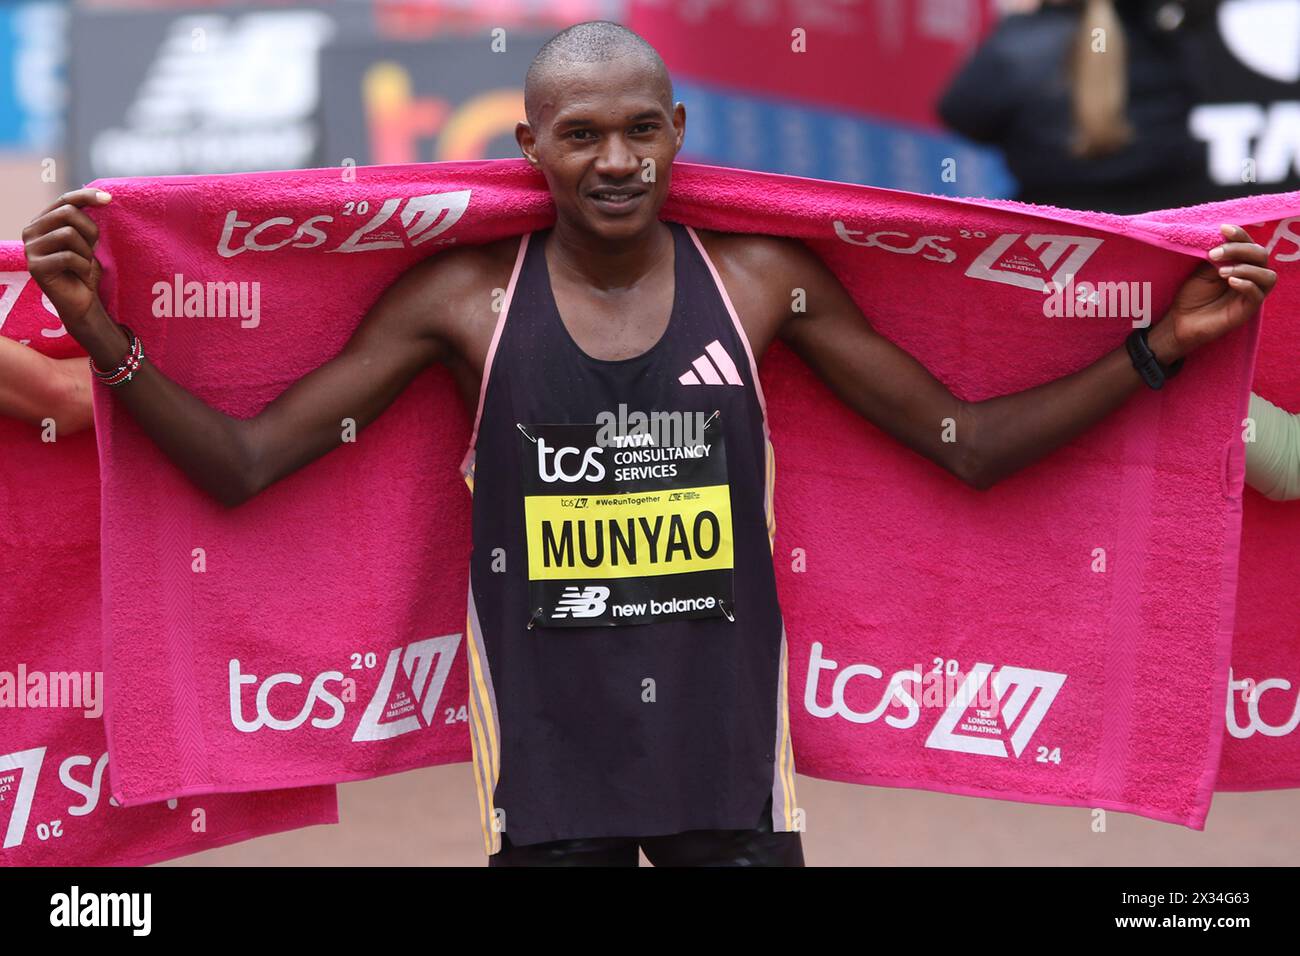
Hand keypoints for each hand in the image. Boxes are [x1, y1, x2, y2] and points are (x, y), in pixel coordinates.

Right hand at [22, 187, 112, 330]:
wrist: (82, 301)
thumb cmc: (84, 269)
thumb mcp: (87, 240)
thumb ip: (85, 219)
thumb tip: (102, 196)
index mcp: (42, 221)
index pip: (64, 200)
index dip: (86, 196)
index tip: (109, 199)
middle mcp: (31, 231)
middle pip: (68, 213)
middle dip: (90, 231)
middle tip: (92, 250)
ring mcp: (30, 249)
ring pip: (69, 234)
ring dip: (86, 252)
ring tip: (83, 265)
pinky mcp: (36, 267)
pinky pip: (69, 257)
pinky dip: (83, 267)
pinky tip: (80, 275)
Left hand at [1156, 224, 1276, 362]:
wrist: (1180, 320)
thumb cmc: (1192, 295)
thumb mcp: (1202, 270)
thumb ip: (1217, 256)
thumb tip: (1224, 237)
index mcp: (1241, 263)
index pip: (1250, 244)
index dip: (1240, 234)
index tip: (1223, 228)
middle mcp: (1251, 276)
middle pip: (1262, 256)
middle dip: (1239, 250)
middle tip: (1214, 254)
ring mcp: (1251, 293)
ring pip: (1268, 275)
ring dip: (1245, 268)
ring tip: (1221, 272)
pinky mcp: (1248, 310)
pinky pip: (1258, 295)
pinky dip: (1246, 285)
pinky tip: (1230, 282)